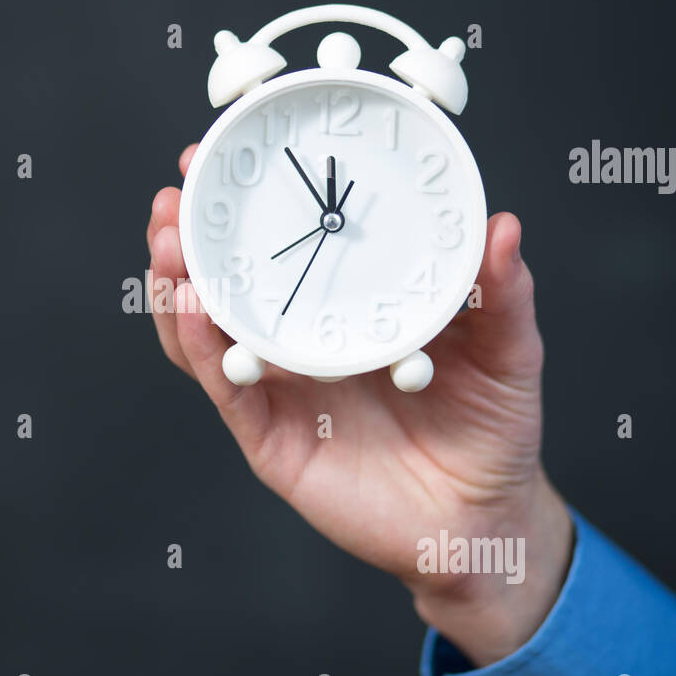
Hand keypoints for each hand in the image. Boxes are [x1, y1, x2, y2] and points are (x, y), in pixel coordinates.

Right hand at [146, 143, 573, 666]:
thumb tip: (503, 226)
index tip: (228, 156)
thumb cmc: (490, 428)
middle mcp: (300, 345)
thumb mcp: (506, 349)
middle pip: (224, 286)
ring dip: (179, 287)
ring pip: (208, 335)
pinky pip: (228, 391)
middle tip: (177, 194)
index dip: (249, 206)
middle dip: (189, 238)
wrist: (484, 519)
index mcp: (344, 311)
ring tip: (169, 241)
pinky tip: (193, 311)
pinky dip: (205, 351)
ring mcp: (279, 393)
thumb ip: (501, 293)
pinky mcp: (271, 440)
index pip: (284, 251)